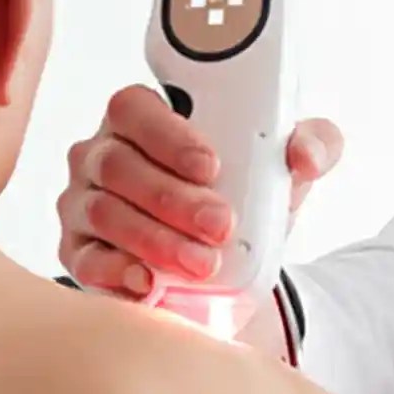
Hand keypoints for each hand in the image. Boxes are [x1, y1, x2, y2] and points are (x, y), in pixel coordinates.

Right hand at [56, 84, 342, 298]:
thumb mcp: (288, 165)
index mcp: (143, 120)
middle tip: (221, 225)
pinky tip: (149, 284)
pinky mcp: (81, 252)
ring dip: (156, 240)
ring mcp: (85, 204)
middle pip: (119, 166)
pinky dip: (117, 273)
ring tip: (204, 263)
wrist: (236, 257)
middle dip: (172, 198)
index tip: (211, 166)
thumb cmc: (250, 191)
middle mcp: (103, 155)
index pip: (135, 109)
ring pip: (106, 214)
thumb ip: (313, 144)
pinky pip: (86, 261)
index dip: (168, 135)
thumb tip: (306, 156)